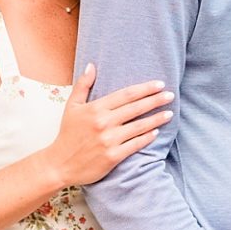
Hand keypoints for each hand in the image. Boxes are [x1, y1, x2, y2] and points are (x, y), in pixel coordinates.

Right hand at [41, 63, 174, 187]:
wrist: (60, 164)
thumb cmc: (67, 134)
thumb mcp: (71, 106)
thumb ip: (83, 85)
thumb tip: (92, 65)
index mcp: (95, 109)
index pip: (126, 95)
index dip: (144, 88)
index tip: (159, 84)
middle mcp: (103, 123)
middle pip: (135, 108)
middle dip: (155, 100)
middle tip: (170, 95)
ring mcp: (109, 140)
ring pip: (139, 126)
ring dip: (156, 119)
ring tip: (169, 113)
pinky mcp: (113, 156)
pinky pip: (135, 144)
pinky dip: (147, 137)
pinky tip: (156, 132)